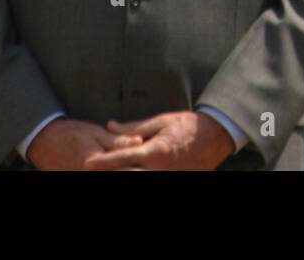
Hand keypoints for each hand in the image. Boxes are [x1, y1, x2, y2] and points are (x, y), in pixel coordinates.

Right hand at [26, 117, 143, 170]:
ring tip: (138, 170)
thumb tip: (139, 142)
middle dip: (132, 172)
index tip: (152, 169)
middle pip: (116, 174)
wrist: (43, 142)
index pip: (123, 168)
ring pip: (107, 178)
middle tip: (148, 171)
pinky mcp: (76, 179)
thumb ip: (118, 140)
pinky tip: (118, 169)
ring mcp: (81, 178)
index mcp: (97, 162)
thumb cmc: (71, 134)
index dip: (139, 169)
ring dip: (120, 172)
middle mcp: (89, 174)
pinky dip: (108, 174)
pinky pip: (95, 178)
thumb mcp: (96, 133)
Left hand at [85, 111, 236, 170]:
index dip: (103, 161)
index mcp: (155, 151)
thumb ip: (134, 126)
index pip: (122, 158)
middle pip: (126, 175)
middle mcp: (159, 169)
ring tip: (110, 172)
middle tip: (92, 170)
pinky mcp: (174, 181)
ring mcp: (167, 177)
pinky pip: (153, 182)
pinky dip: (139, 177)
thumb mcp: (160, 121)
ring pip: (137, 181)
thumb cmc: (187, 126)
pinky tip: (132, 172)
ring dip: (123, 176)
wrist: (216, 137)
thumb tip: (110, 125)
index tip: (88, 162)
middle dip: (109, 173)